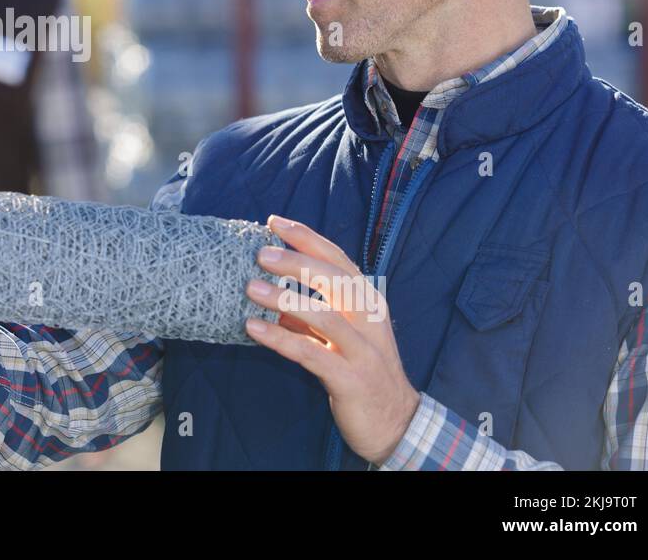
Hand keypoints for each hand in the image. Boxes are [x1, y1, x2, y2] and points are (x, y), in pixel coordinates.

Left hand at [243, 215, 420, 464]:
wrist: (396, 424)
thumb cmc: (363, 373)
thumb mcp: (341, 337)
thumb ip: (311, 317)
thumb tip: (273, 298)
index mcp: (368, 302)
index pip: (337, 260)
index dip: (307, 238)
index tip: (275, 222)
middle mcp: (369, 320)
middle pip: (334, 280)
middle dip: (296, 262)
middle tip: (261, 253)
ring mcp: (362, 350)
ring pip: (324, 315)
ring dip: (284, 299)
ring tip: (251, 287)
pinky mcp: (350, 379)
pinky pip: (311, 353)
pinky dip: (280, 339)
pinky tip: (253, 328)